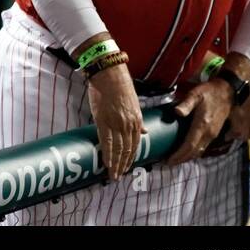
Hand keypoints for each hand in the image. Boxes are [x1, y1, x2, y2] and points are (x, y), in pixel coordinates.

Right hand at [87, 63, 144, 180]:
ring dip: (116, 164)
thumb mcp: (134, 104)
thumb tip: (145, 132)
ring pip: (118, 149)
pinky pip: (107, 142)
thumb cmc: (119, 85)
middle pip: (127, 149)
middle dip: (123, 164)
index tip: (127, 166)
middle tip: (119, 176)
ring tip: (113, 174)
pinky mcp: (104, 121)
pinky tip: (106, 163)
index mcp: (137, 120)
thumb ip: (139, 120)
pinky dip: (107, 154)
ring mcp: (116, 124)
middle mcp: (129, 124)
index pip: (136, 144)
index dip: (131, 157)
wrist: (109, 74)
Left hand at [167, 79, 235, 165]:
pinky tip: (187, 151)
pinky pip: (203, 147)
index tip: (168, 161)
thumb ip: (186, 104)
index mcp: (202, 125)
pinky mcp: (215, 132)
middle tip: (168, 163)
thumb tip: (176, 112)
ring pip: (200, 151)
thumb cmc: (209, 92)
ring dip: (188, 157)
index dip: (179, 155)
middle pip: (194, 152)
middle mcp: (209, 133)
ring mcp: (213, 134)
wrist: (228, 91)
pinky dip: (194, 152)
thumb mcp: (196, 94)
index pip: (190, 146)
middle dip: (181, 159)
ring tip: (175, 159)